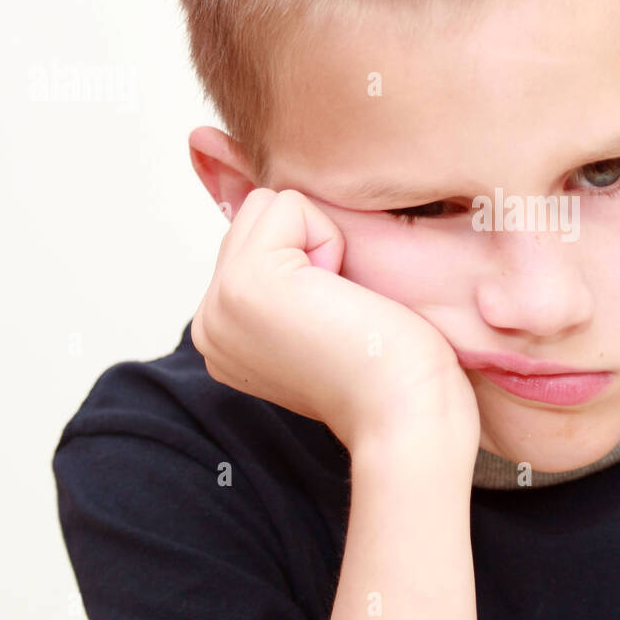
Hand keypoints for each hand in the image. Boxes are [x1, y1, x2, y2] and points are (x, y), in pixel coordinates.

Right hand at [190, 188, 479, 453]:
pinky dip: (330, 239)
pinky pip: (289, 205)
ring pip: (272, 205)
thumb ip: (293, 270)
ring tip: (341, 304)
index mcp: (225, 330)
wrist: (408, 414)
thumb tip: (286, 210)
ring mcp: (219, 304)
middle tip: (342, 311)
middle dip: (315, 242)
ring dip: (323, 240)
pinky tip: (341, 298)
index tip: (336, 318)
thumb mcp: (325, 310)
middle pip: (260, 213)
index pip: (258, 236)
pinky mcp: (246, 283)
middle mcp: (210, 321)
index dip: (314, 255)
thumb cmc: (394, 368)